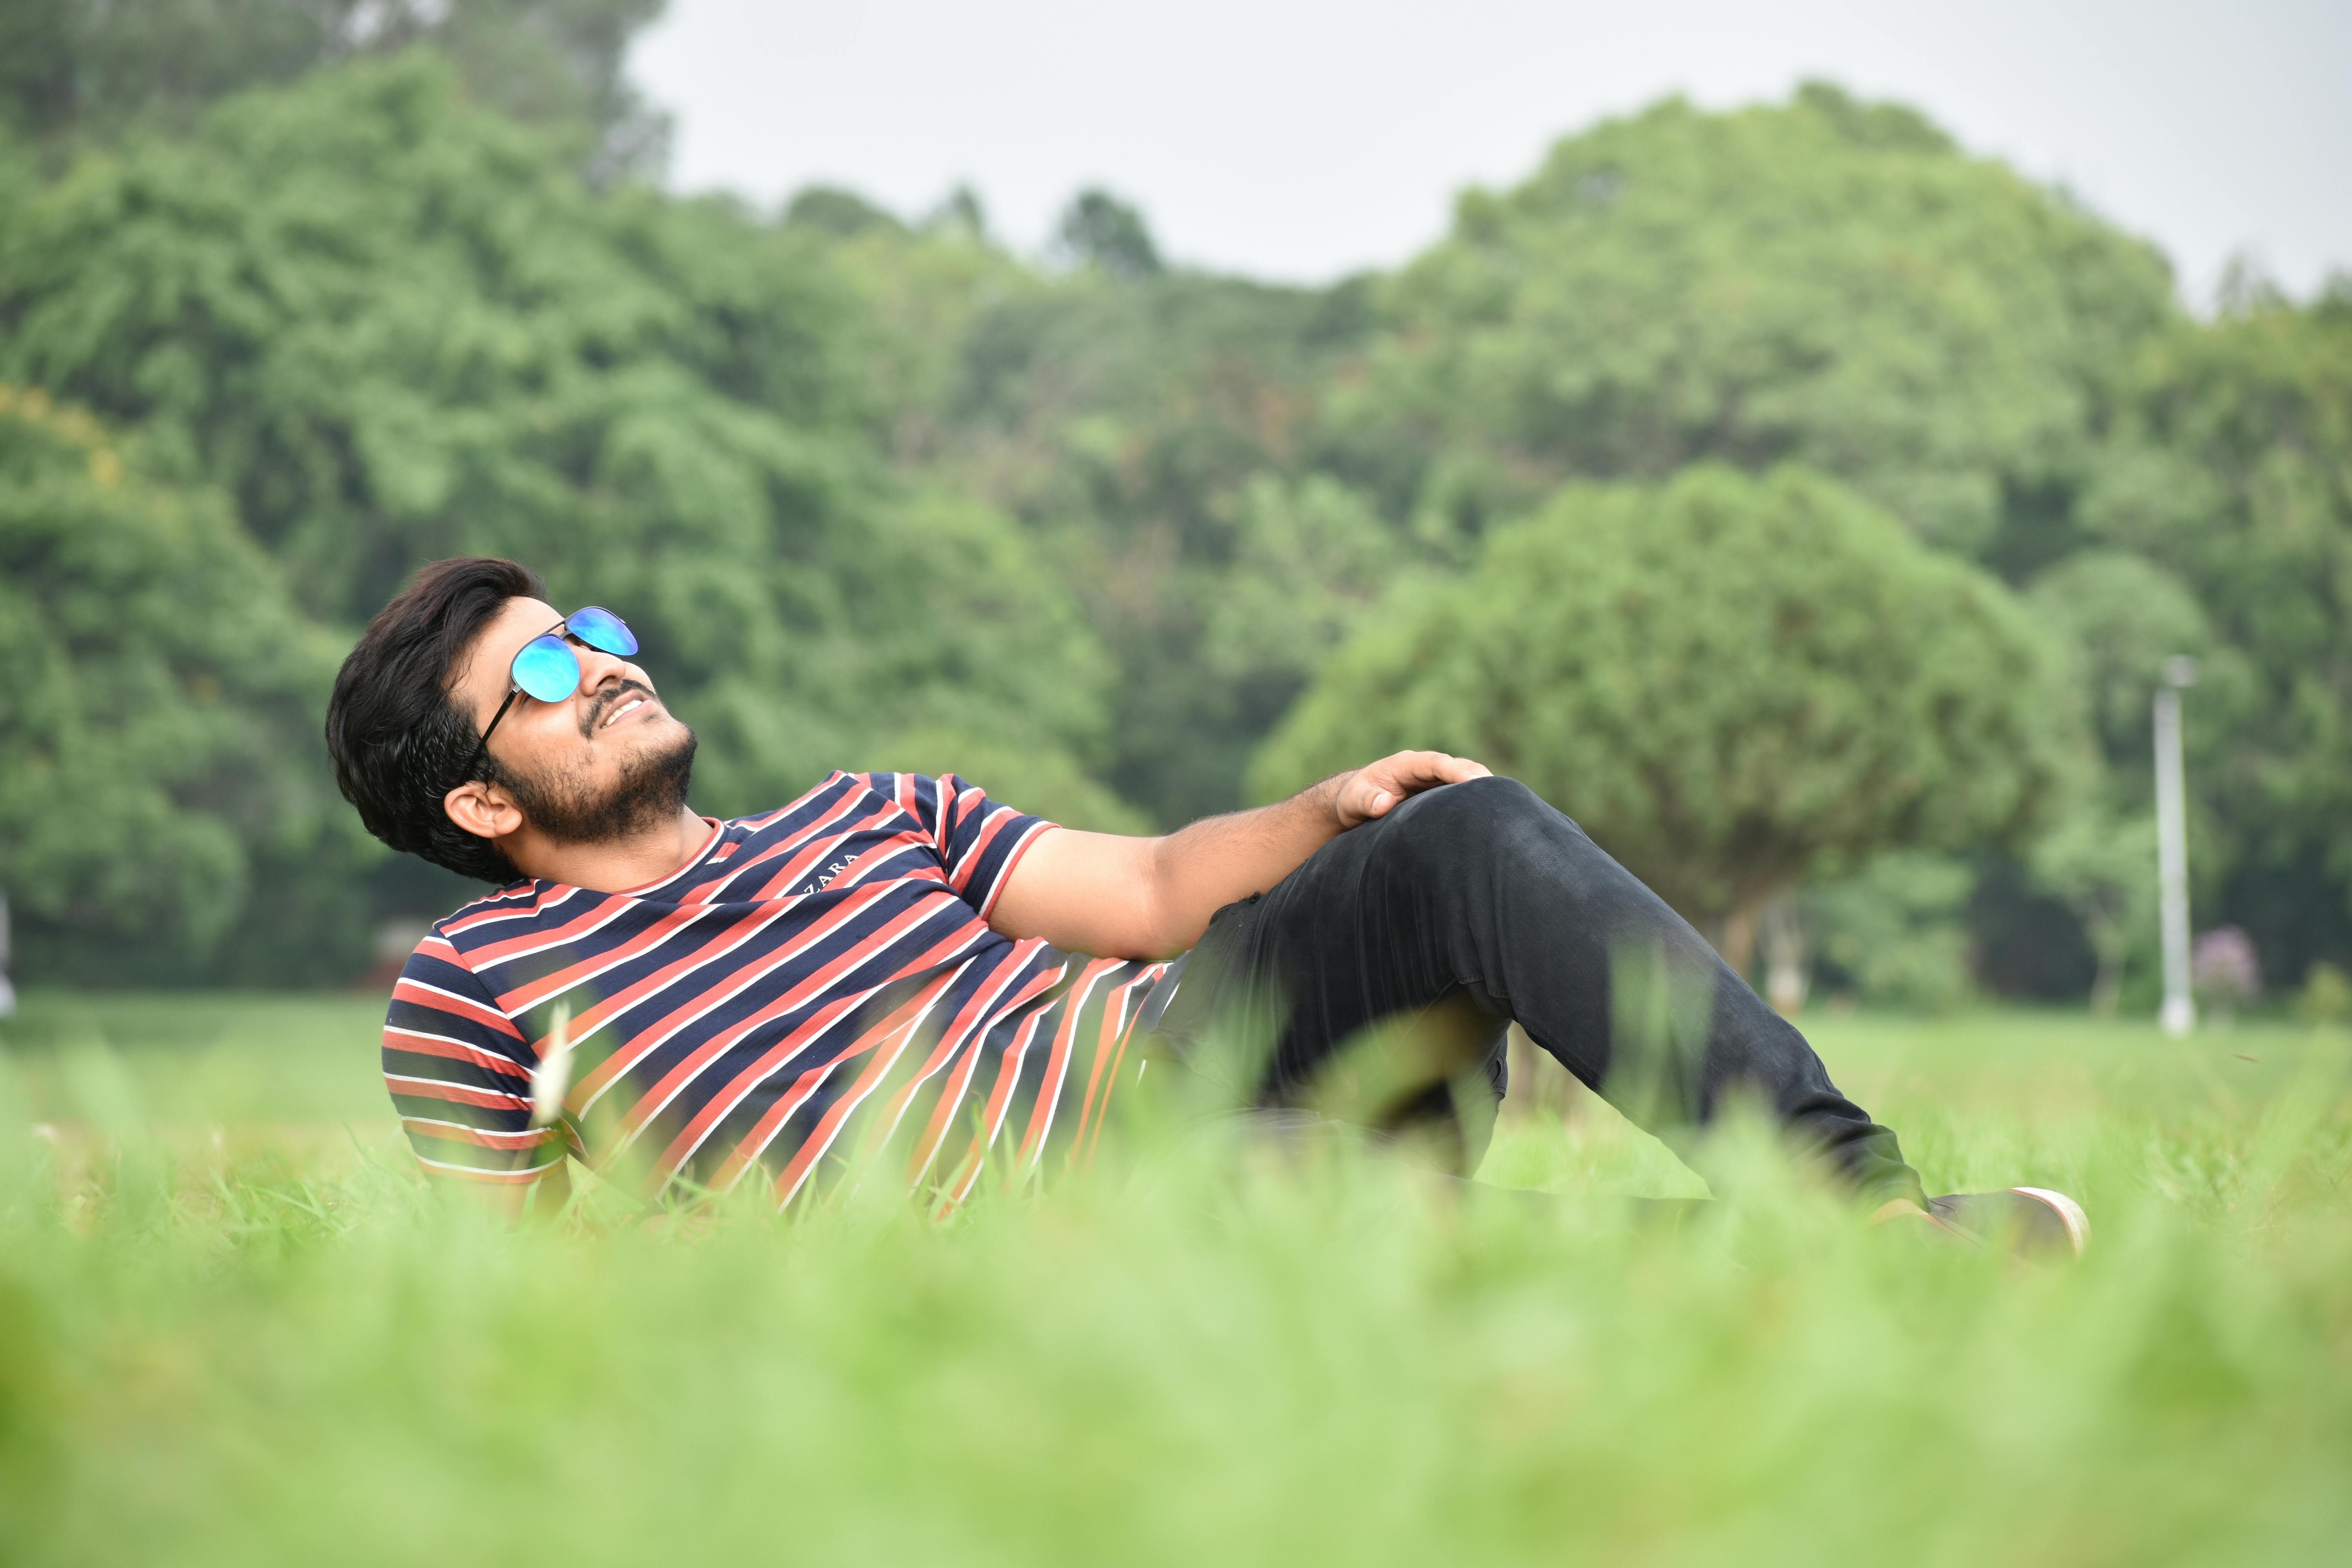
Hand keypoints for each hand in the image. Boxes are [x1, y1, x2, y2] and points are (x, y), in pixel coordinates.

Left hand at [1331, 750, 1492, 828]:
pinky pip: (1463, 794)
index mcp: (1405, 765)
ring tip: (1506, 806)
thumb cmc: (1354, 800)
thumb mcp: (1354, 801)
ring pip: (1466, 779)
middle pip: (1459, 767)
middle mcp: (1425, 769)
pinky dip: (1478, 800)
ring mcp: (1435, 780)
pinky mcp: (1440, 794)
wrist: (1354, 804)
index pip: (1436, 763)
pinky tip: (1496, 815)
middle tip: (1502, 795)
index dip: (1455, 771)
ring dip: (1484, 790)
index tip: (1473, 782)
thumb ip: (1367, 801)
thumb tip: (1383, 803)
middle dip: (1480, 779)